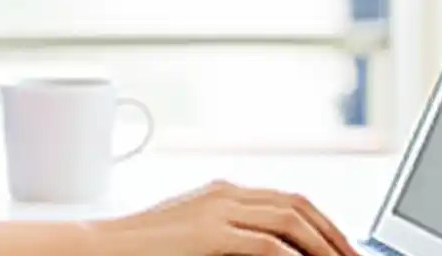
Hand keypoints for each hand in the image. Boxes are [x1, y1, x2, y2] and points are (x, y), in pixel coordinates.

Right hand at [95, 180, 359, 255]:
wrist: (98, 247)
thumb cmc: (140, 250)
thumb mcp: (192, 239)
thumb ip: (229, 240)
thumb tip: (273, 253)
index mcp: (222, 191)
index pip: (288, 199)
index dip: (323, 222)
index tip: (343, 248)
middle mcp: (225, 192)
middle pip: (299, 204)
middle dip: (334, 233)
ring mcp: (217, 209)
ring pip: (292, 220)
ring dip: (325, 245)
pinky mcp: (210, 233)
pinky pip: (268, 243)